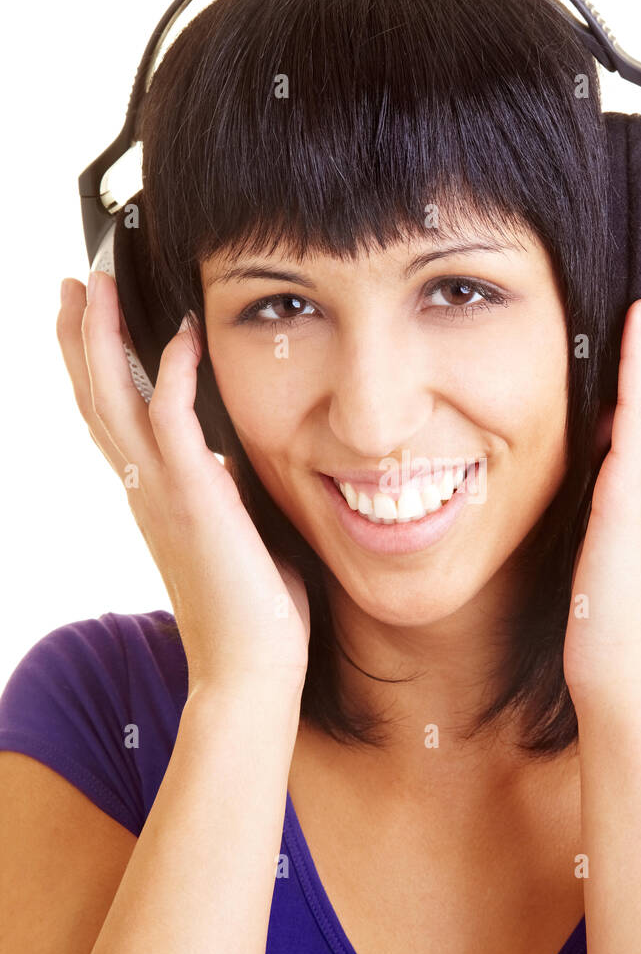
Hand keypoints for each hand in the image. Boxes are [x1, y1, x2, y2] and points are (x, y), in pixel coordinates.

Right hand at [57, 271, 310, 690]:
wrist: (251, 670)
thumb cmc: (251, 613)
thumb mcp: (232, 537)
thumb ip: (217, 496)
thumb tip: (222, 464)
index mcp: (153, 498)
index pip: (112, 419)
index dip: (93, 366)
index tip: (89, 318)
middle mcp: (145, 490)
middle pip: (96, 397)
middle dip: (83, 336)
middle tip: (76, 283)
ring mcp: (164, 493)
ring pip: (115, 399)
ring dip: (105, 338)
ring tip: (98, 285)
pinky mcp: (195, 499)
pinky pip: (174, 419)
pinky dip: (175, 372)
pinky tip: (183, 333)